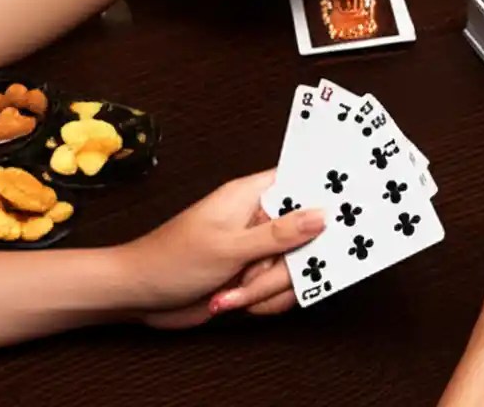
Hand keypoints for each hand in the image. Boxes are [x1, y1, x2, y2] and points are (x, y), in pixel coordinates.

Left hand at [116, 170, 324, 328]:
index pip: (302, 182)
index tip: (345, 214)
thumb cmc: (170, 260)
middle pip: (307, 236)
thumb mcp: (228, 246)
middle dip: (286, 265)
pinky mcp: (255, 276)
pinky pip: (283, 290)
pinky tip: (233, 301)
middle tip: (257, 272)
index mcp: (252, 195)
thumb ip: (280, 233)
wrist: (137, 297)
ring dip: (268, 288)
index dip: (325, 196)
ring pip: (296, 269)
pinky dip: (262, 301)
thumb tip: (321, 215)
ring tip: (233, 290)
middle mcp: (261, 219)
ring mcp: (259, 249)